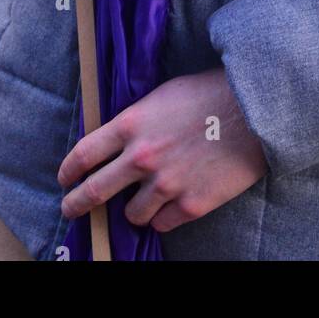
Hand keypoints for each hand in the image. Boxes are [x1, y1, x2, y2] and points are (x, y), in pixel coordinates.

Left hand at [58, 67, 268, 232]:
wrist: (254, 109)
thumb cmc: (209, 93)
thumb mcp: (162, 96)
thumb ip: (136, 121)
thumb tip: (119, 142)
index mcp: (131, 124)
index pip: (83, 154)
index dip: (68, 171)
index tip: (64, 179)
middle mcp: (142, 158)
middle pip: (94, 192)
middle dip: (77, 205)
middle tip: (71, 209)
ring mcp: (166, 184)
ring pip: (131, 215)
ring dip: (133, 210)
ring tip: (143, 200)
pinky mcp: (191, 205)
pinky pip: (162, 224)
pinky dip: (163, 217)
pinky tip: (172, 203)